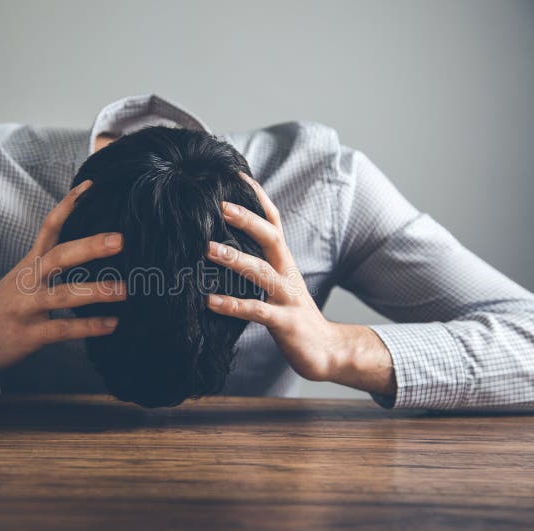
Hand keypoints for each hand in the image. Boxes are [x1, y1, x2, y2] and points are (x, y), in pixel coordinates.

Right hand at [0, 179, 125, 384]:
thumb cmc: (2, 309)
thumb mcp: (20, 280)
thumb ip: (48, 267)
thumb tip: (89, 252)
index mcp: (28, 264)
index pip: (48, 227)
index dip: (68, 205)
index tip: (90, 186)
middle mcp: (27, 280)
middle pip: (59, 256)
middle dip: (90, 246)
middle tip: (120, 240)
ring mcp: (26, 307)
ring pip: (63, 293)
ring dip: (96, 291)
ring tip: (125, 289)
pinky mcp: (28, 334)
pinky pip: (62, 329)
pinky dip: (88, 326)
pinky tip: (111, 325)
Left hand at [206, 173, 395, 395]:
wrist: (326, 351)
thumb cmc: (293, 315)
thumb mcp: (277, 283)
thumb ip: (258, 264)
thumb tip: (223, 244)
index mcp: (284, 261)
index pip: (273, 221)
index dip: (258, 198)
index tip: (236, 176)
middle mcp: (287, 273)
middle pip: (271, 237)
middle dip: (247, 219)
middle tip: (219, 205)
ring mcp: (287, 297)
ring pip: (262, 271)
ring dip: (234, 258)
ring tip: (207, 249)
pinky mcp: (284, 322)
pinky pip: (256, 311)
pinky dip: (232, 304)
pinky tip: (210, 301)